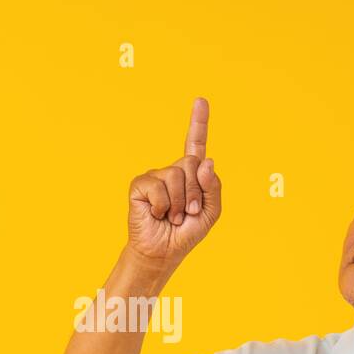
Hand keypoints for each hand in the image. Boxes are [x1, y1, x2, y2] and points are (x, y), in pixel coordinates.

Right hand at [126, 97, 221, 266]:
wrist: (163, 252)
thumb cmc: (186, 232)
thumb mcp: (211, 212)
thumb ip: (214, 187)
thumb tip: (206, 161)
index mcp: (191, 175)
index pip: (195, 144)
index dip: (198, 122)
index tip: (200, 100)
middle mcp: (172, 171)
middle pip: (191, 163)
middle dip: (195, 192)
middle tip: (188, 212)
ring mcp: (155, 176)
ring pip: (176, 175)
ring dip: (180, 202)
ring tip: (172, 216)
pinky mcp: (140, 185)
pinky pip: (158, 186)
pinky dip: (162, 205)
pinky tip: (157, 214)